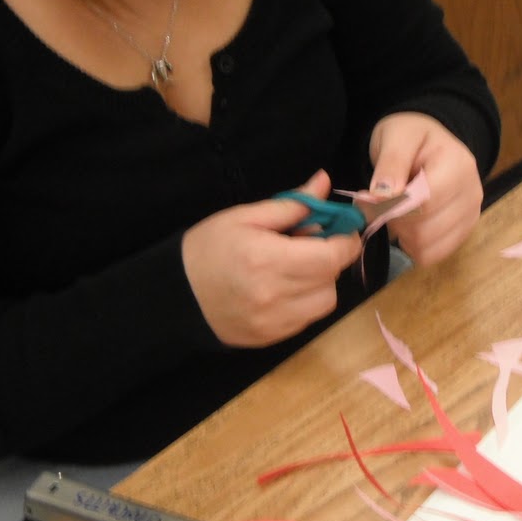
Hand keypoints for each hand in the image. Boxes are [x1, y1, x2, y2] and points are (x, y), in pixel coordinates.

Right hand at [183, 170, 362, 346]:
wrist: (175, 294)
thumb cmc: (208, 248)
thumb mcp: (245, 216)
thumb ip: (292, 203)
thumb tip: (324, 182)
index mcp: (269, 259)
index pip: (333, 255)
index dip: (346, 240)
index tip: (340, 229)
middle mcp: (276, 295)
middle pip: (332, 278)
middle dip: (330, 257)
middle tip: (310, 244)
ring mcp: (274, 322)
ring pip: (326, 302)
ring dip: (321, 282)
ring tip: (296, 268)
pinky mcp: (271, 339)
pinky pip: (308, 319)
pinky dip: (306, 301)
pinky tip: (284, 288)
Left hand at [368, 112, 483, 265]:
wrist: (428, 145)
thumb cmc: (411, 137)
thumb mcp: (396, 136)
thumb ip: (391, 163)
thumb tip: (382, 195)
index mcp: (459, 165)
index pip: (424, 203)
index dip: (391, 207)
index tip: (367, 199)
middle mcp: (473, 194)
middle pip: (424, 230)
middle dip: (393, 221)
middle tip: (379, 204)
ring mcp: (471, 216)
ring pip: (427, 248)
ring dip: (402, 235)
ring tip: (395, 212)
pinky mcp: (463, 234)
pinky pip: (432, 255)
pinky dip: (413, 246)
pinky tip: (407, 225)